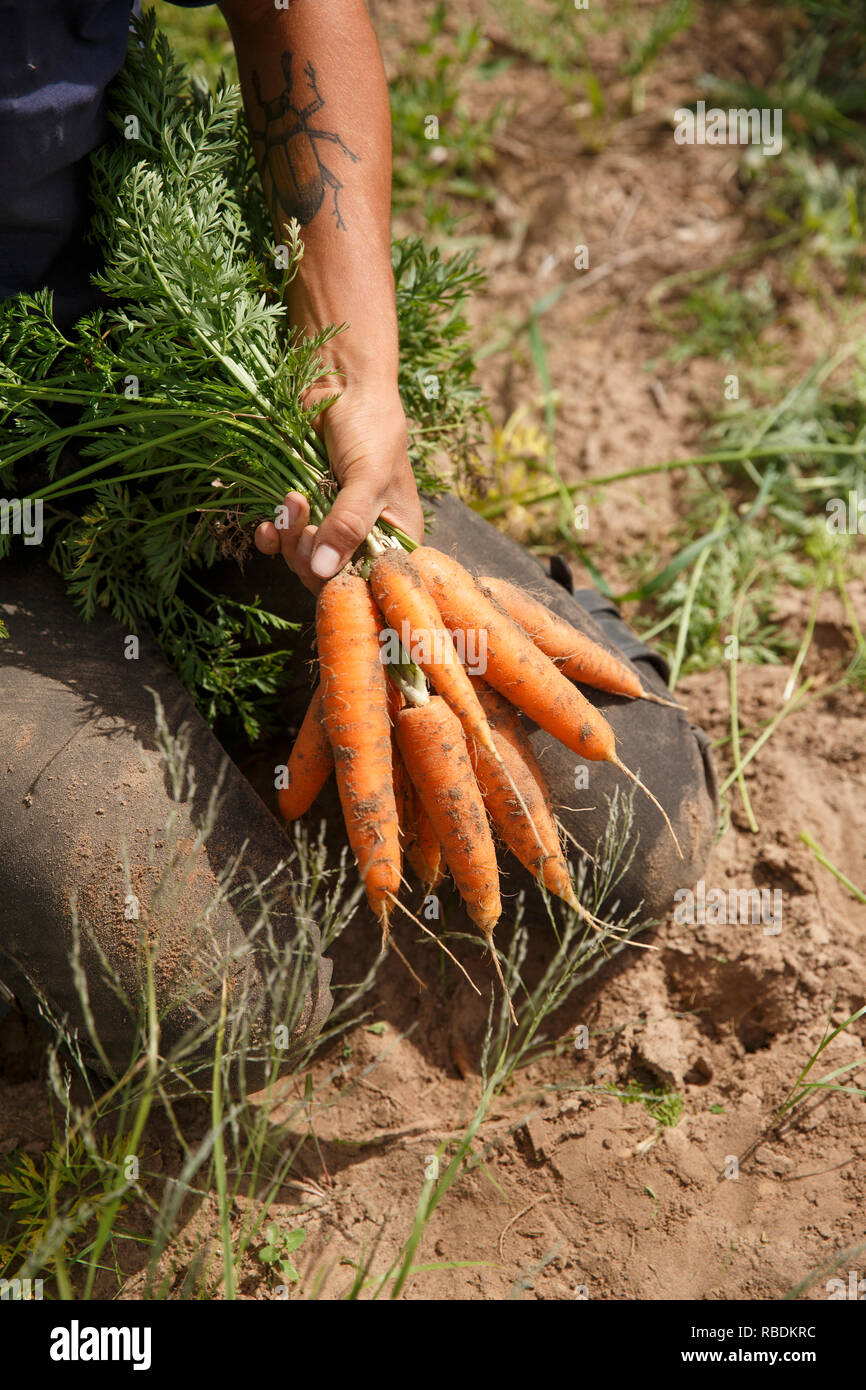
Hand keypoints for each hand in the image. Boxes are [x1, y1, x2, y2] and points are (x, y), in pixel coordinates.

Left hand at [254, 385, 423, 593]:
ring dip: (291, 539)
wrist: (338, 383)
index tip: (331, 566)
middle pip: (332, 578)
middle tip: (309, 524)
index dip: (349, 584)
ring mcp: (329, 526)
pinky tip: (268, 523)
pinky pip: (280, 544)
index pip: (373, 584)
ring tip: (292, 500)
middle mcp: (364, 539)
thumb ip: (349, 524)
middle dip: (313, 558)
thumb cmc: (370, 426)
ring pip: (304, 561)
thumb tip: (324, 571)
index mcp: (397, 537)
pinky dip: (272, 537)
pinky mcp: (301, 513)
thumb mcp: (369, 476)